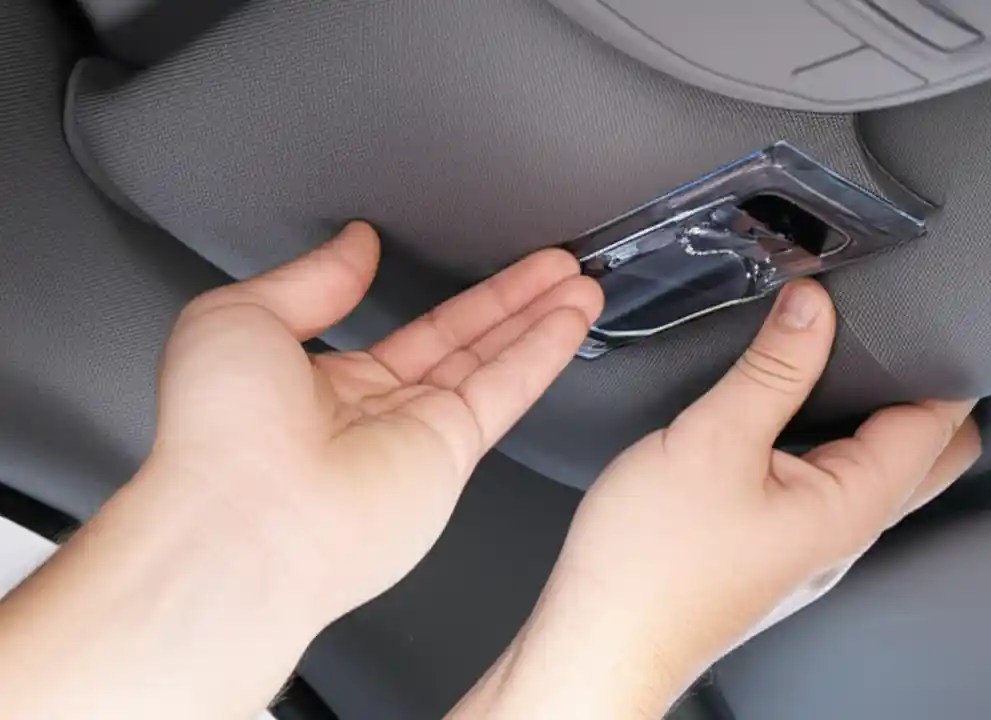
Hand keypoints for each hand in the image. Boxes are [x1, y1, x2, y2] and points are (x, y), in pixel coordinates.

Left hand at [149, 221, 601, 620]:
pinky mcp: (450, 454)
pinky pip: (505, 391)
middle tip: (552, 265)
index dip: (446, 291)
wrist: (244, 520)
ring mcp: (416, 435)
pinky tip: (570, 317)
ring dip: (539, 320)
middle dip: (510, 301)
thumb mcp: (241, 316)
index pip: (404, 328)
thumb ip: (312, 277)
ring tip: (578, 282)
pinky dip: (542, 352)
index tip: (475, 255)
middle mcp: (375, 412)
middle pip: (461, 341)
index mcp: (322, 383)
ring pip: (492, 362)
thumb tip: (353, 244)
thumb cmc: (218, 435)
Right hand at [468, 279, 978, 718]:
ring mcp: (814, 542)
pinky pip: (827, 483)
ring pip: (874, 467)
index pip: (940, 422)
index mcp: (853, 504)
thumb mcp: (714, 439)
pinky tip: (780, 418)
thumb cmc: (652, 565)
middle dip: (920, 392)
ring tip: (830, 363)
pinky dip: (825, 439)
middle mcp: (846, 529)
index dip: (939, 361)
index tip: (914, 313)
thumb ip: (773, 367)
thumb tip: (813, 306)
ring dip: (868, 414)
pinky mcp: (777, 546)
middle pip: (926, 452)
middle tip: (881, 337)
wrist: (603, 640)